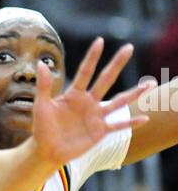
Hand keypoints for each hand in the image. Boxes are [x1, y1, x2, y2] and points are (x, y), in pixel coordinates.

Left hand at [31, 38, 154, 167]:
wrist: (47, 150)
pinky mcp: (100, 131)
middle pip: (106, 79)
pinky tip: (145, 118)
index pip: (85, 71)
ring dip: (135, 93)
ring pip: (119, 101)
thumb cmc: (42, 127)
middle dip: (117, 64)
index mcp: (74, 94)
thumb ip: (44, 86)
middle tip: (129, 47)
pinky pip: (118, 125)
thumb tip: (40, 63)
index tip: (100, 41)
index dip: (92, 57)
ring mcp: (96, 116)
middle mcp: (88, 102)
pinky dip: (131, 123)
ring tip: (150, 84)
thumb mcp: (41, 105)